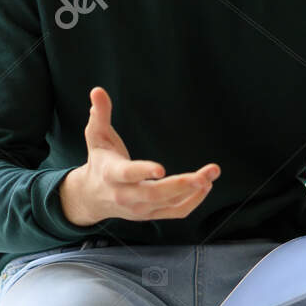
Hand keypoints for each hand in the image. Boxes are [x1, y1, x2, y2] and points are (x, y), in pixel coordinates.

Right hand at [58, 87, 219, 226]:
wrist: (93, 197)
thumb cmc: (99, 160)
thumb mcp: (96, 136)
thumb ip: (100, 114)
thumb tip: (97, 90)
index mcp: (111, 174)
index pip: (128, 174)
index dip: (144, 171)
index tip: (162, 169)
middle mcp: (125, 196)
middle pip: (154, 194)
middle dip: (181, 185)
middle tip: (205, 175)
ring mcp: (140, 209)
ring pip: (169, 204)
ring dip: (193, 191)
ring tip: (212, 174)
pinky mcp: (151, 216)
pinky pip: (176, 212)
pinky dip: (193, 201)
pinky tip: (206, 186)